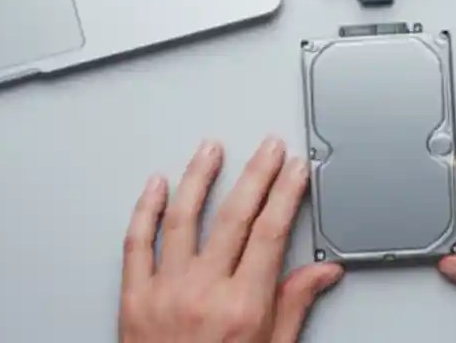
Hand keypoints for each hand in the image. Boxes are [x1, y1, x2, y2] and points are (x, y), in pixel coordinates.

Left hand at [120, 138, 343, 342]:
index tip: (295, 170)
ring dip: (200, 177)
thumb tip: (323, 271)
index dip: (286, 194)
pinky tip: (158, 186)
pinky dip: (147, 210)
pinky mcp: (133, 298)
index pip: (271, 233)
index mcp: (243, 307)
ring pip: (184, 218)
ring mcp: (164, 292)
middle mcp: (203, 293)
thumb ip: (294, 306)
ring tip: (212, 149)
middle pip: (235, 217)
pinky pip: (137, 243)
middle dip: (256, 174)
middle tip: (268, 148)